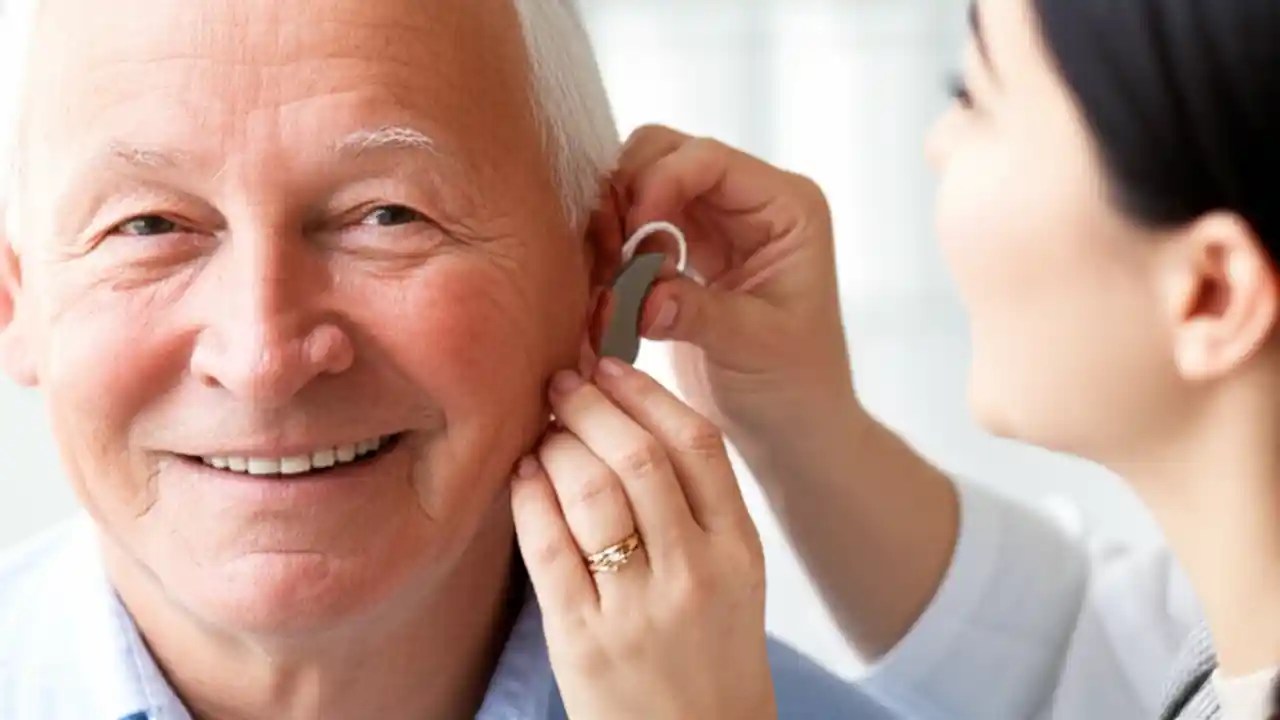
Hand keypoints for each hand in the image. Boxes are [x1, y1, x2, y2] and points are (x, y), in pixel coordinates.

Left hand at [510, 358, 776, 719]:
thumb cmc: (712, 654)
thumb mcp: (734, 579)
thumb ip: (698, 509)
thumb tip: (631, 423)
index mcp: (740, 551)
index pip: (697, 445)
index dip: (646, 393)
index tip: (610, 369)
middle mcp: (694, 574)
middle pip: (639, 457)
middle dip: (591, 407)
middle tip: (562, 383)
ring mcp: (638, 609)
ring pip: (592, 493)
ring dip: (557, 446)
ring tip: (543, 431)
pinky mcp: (583, 639)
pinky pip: (548, 548)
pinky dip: (529, 498)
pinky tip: (523, 475)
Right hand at [612, 125, 857, 439]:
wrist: (791, 428)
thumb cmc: (793, 388)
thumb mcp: (753, 349)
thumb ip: (697, 314)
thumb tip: (637, 297)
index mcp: (786, 207)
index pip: (708, 159)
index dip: (659, 184)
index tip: (632, 238)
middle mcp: (751, 201)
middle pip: (664, 154)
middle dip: (628, 197)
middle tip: (613, 258)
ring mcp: (717, 222)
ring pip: (640, 184)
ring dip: (613, 222)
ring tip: (610, 278)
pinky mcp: (686, 249)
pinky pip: (633, 223)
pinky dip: (612, 247)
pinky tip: (611, 288)